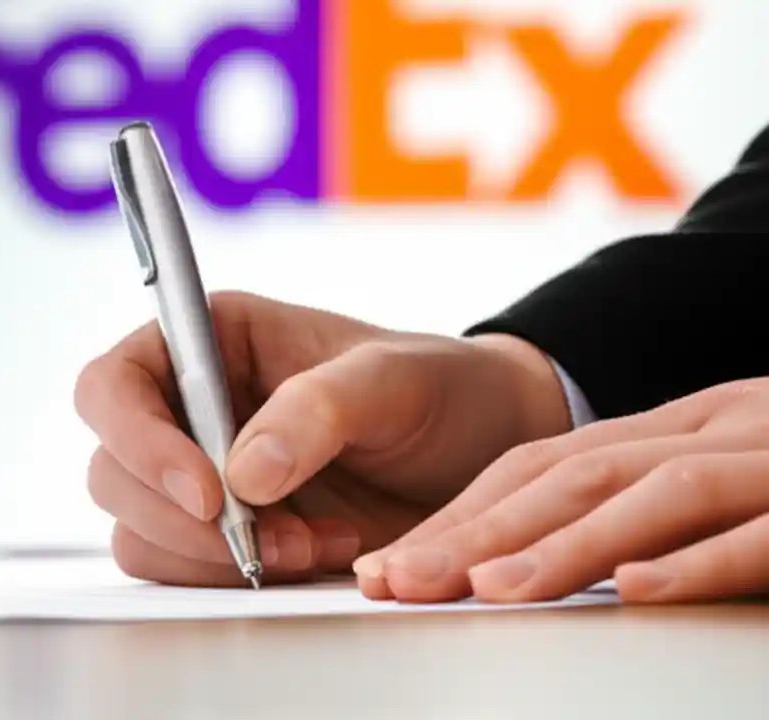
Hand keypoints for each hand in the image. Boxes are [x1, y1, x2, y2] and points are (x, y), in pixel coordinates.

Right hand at [74, 291, 570, 586]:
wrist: (483, 453)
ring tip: (314, 543)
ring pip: (139, 529)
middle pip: (113, 470)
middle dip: (186, 517)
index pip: (113, 384)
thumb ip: (316, 410)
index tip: (208, 491)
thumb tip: (242, 473)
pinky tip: (314, 555)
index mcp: (210, 341)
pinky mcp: (222, 532)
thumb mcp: (394, 380)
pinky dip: (236, 578)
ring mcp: (200, 473)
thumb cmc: (441, 390)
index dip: (137, 440)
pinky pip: (182, 569)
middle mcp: (189, 406)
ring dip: (215, 556)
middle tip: (271, 535)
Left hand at [355, 377, 768, 603]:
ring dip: (565, 545)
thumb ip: (645, 509)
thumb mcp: (721, 483)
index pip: (543, 465)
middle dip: (477, 531)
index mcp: (677, 426)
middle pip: (573, 473)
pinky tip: (635, 594)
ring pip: (655, 491)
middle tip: (399, 582)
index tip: (389, 567)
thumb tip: (540, 564)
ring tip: (489, 591)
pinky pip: (766, 528)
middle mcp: (717, 425)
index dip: (461, 515)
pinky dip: (699, 559)